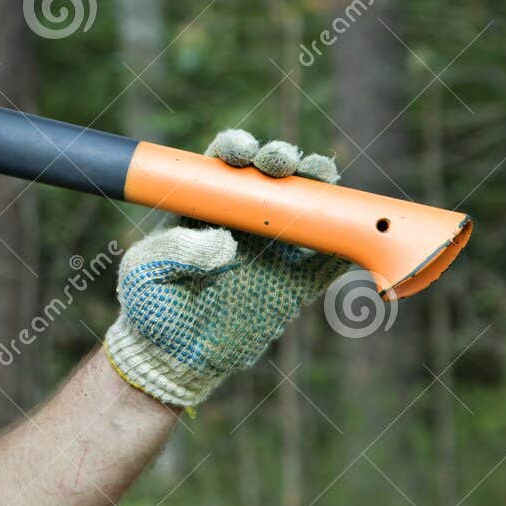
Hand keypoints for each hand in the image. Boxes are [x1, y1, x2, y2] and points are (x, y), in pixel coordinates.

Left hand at [104, 129, 352, 409]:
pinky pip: (329, 260)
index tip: (240, 154)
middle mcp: (244, 219)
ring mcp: (274, 248)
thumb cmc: (151, 306)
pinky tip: (360, 228)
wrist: (173, 356)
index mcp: (205, 206)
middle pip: (270, 175)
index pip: (225, 165)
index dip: (237, 148)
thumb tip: (224, 241)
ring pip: (306, 206)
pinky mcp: (296, 283)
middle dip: (280, 158)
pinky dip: (347, 244)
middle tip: (280, 164)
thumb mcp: (145, 271)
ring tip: (323, 178)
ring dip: (318, 186)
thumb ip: (176, 249)